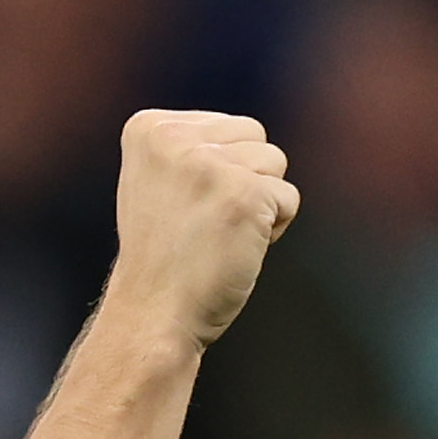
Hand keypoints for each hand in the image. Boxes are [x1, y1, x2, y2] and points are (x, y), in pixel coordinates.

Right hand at [103, 110, 300, 346]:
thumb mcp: (158, 182)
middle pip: (255, 136)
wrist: (153, 312)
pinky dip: (274, 229)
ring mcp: (209, 165)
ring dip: (261, 202)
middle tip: (207, 223)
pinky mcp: (244, 194)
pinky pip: (289, 198)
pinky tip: (237, 248)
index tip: (184, 208)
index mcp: (148, 128)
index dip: (221, 171)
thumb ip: (192, 148)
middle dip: (247, 178)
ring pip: (275, 162)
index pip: (226, 126)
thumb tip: (246, 137)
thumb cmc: (162, 258)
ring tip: (221, 235)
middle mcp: (174, 138)